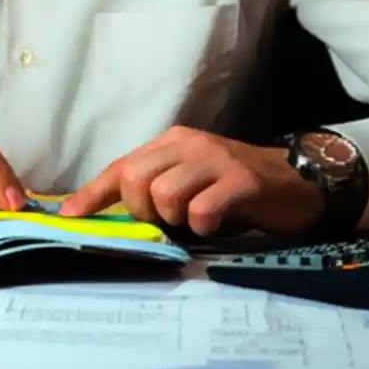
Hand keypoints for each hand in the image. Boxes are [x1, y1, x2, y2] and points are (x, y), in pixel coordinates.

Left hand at [59, 126, 323, 235]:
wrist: (298, 181)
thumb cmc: (235, 187)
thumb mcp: (189, 180)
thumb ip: (153, 189)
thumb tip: (107, 215)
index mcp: (171, 142)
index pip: (120, 166)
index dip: (92, 194)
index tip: (70, 216)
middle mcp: (190, 145)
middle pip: (135, 180)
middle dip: (141, 210)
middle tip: (166, 220)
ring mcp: (216, 161)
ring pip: (164, 195)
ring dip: (175, 220)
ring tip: (196, 220)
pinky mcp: (241, 182)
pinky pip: (201, 211)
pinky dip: (202, 226)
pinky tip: (218, 222)